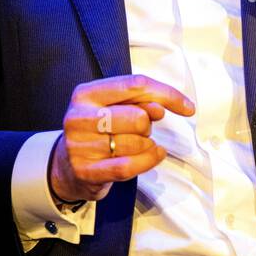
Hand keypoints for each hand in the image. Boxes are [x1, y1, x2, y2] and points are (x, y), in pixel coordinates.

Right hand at [48, 75, 195, 202]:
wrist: (66, 165)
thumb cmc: (99, 130)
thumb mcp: (115, 107)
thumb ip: (141, 100)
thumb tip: (161, 107)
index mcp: (86, 93)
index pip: (135, 85)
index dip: (168, 94)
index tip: (188, 107)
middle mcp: (78, 117)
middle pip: (138, 117)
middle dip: (149, 125)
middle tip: (141, 130)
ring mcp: (79, 146)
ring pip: (137, 143)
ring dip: (147, 145)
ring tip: (136, 145)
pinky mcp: (85, 171)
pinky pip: (130, 166)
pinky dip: (149, 160)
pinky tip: (154, 155)